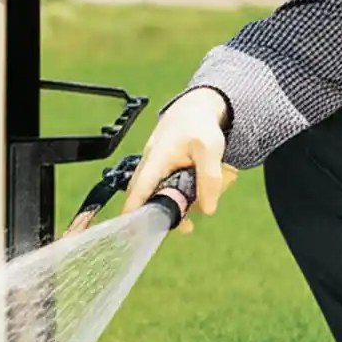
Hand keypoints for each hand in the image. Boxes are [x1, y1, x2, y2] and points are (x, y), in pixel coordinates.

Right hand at [121, 88, 238, 232]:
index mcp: (156, 159)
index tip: (131, 232)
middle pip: (146, 198)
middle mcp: (150, 166)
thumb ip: (209, 179)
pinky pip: (166, 190)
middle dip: (162, 215)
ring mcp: (155, 169)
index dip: (133, 211)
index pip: (139, 190)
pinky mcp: (163, 172)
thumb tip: (207, 209)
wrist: (196, 109)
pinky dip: (179, 197)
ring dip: (175, 206)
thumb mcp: (210, 149)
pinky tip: (196, 197)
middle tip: (184, 226)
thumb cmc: (199, 126)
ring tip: (194, 213)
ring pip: (158, 196)